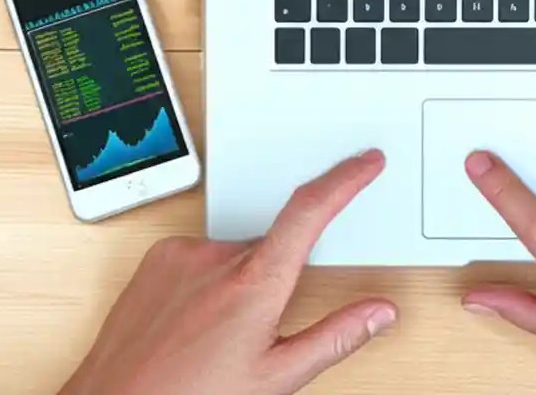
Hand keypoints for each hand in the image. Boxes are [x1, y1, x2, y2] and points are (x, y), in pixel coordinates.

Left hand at [61, 150, 395, 394]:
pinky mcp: (157, 258)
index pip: (310, 212)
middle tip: (254, 330)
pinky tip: (192, 320)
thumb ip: (335, 337)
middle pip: (273, 245)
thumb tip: (378, 313)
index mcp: (255, 285)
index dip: (345, 180)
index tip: (365, 162)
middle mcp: (216, 259)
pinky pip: (199, 256)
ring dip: (238, 283)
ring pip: (235, 254)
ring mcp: (182, 255)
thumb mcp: (277, 378)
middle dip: (277, 279)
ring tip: (215, 334)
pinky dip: (206, 281)